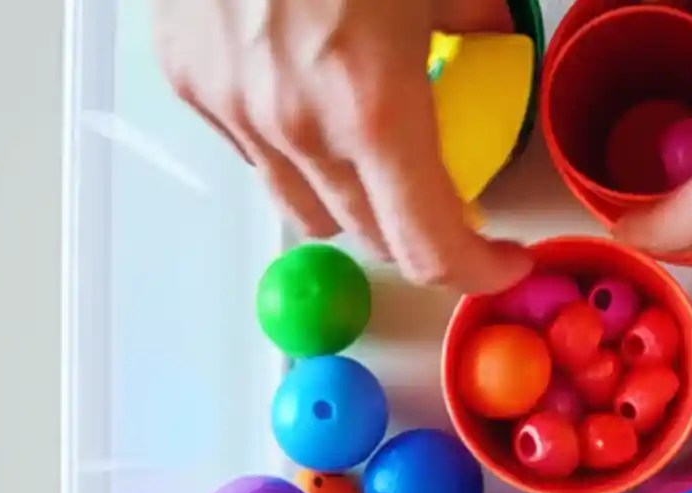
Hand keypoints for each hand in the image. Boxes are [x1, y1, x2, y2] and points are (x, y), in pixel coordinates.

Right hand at [153, 0, 530, 291]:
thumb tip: (486, 31)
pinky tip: (303, 92)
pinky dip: (289, 147)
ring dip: (350, 196)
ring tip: (367, 142)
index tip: (502, 262)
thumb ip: (473, 14)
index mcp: (372, 105)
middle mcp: (297, 127)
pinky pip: (252, 152)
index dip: (475, 268)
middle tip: (444, 191)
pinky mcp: (189, 82)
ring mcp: (233, 109)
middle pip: (368, 234)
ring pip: (305, 206)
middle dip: (415, 227)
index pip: (427, 243)